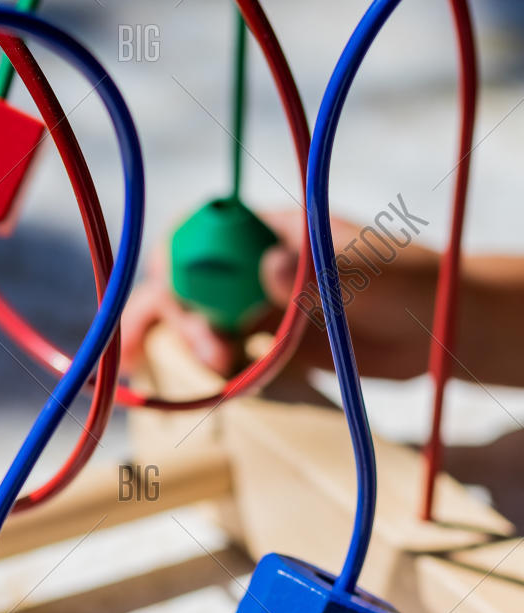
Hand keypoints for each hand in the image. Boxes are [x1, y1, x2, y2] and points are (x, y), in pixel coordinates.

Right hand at [121, 210, 441, 380]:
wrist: (437, 334)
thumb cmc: (413, 285)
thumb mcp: (371, 275)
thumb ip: (321, 274)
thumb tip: (270, 265)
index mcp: (270, 229)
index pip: (201, 235)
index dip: (177, 263)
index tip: (177, 297)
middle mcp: (253, 266)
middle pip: (188, 284)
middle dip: (182, 317)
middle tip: (212, 354)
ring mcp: (258, 308)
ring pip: (199, 323)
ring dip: (193, 346)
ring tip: (220, 369)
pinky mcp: (269, 347)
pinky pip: (227, 357)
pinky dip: (215, 372)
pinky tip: (223, 383)